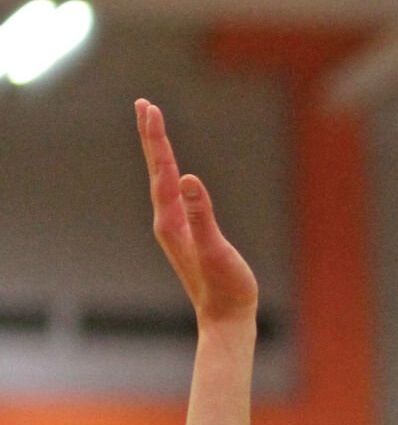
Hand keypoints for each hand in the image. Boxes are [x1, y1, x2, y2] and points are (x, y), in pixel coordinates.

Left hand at [136, 99, 257, 326]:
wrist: (225, 319)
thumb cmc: (225, 288)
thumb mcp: (216, 250)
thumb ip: (202, 215)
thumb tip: (189, 178)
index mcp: (171, 222)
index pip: (162, 171)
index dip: (157, 139)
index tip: (151, 109)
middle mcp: (167, 222)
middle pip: (156, 171)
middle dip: (151, 137)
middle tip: (144, 105)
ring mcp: (174, 229)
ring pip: (162, 181)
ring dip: (158, 153)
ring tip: (154, 128)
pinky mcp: (186, 235)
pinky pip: (173, 195)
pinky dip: (170, 174)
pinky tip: (173, 172)